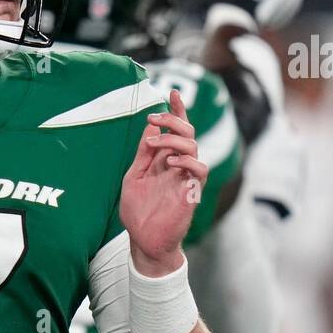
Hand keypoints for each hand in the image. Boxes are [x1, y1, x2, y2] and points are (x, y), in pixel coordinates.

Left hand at [119, 89, 207, 275]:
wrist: (144, 240)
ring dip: (174, 139)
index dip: (176, 111)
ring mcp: (186, 178)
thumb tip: (150, 130)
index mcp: (164, 160)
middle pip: (186, 132)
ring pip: (193, 146)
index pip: (174, 130)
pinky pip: (199, 169)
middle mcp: (178, 166)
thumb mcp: (134, 177)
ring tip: (156, 143)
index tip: (172, 92)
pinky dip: (187, 160)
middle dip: (173, 119)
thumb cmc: (138, 212)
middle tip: (153, 119)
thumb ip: (143, 155)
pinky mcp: (191, 191)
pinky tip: (172, 161)